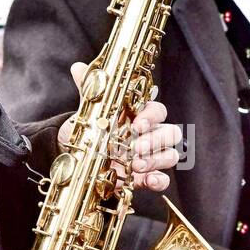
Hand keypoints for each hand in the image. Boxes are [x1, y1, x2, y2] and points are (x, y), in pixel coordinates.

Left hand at [58, 62, 180, 191]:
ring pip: (171, 155)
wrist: (83, 156)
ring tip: (135, 164)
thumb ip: (89, 91)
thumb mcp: (91, 111)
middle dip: (156, 140)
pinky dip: (159, 181)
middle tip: (136, 147)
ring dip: (156, 160)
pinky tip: (147, 181)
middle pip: (171, 133)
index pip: (158, 111)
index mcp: (141, 115)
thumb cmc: (95, 129)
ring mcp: (152, 156)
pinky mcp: (148, 176)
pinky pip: (164, 179)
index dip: (151, 116)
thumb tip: (78, 67)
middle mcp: (152, 134)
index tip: (136, 123)